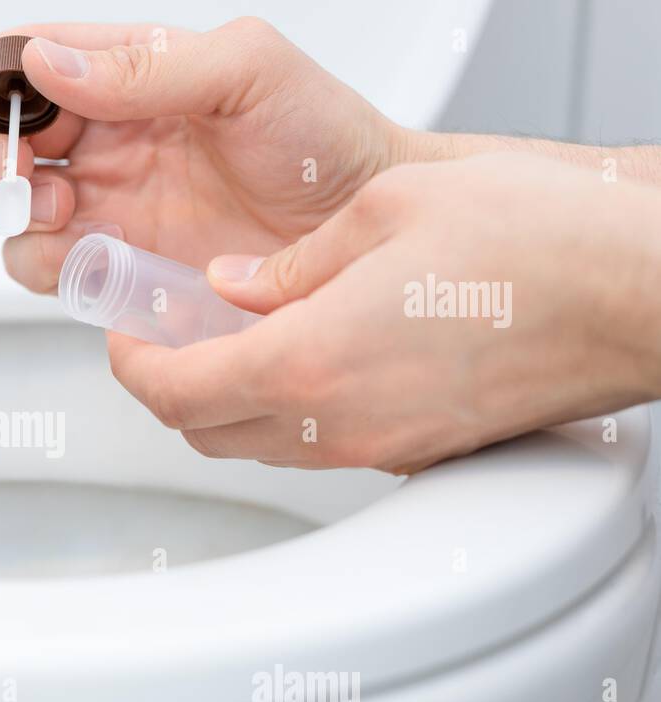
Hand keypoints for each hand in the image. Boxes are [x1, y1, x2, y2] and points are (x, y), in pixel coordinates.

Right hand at [0, 19, 404, 290]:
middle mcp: (111, 143)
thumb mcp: (244, 73)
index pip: (35, 62)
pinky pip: (50, 270)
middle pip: (6, 141)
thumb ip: (145, 66)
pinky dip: (45, 266)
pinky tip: (83, 256)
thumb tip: (49, 61)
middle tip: (27, 164)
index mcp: (134, 78)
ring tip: (65, 209)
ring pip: (16, 211)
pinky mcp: (120, 270)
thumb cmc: (321, 141)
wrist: (361, 233)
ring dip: (16, 211)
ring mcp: (111, 209)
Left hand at [109, 154, 660, 473]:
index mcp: (308, 361)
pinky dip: (285, 409)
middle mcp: (335, 424)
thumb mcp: (383, 214)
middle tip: (165, 334)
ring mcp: (378, 447)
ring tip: (230, 337)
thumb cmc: (538, 247)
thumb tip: (233, 283)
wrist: (640, 294)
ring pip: (257, 445)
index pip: (173, 390)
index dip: (131, 364)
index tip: (127, 332)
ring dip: (224, 400)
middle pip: (203, 432)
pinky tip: (304, 354)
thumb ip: (287, 263)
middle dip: (167, 385)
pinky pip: (317, 443)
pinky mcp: (416, 451)